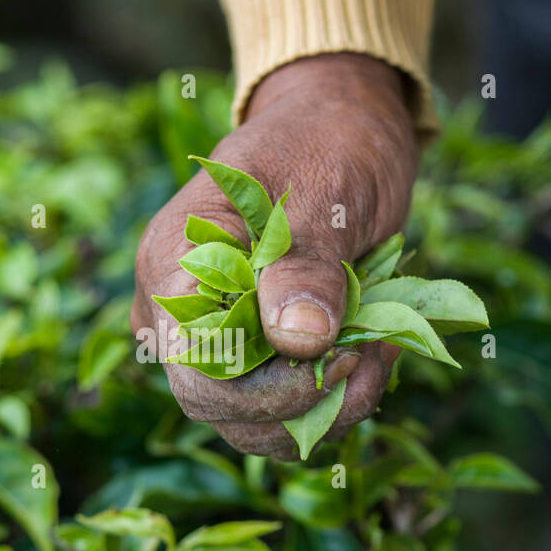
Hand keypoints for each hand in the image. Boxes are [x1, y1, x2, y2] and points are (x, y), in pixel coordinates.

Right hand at [131, 53, 419, 457]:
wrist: (339, 127)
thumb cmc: (325, 139)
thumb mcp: (326, 187)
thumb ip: (305, 262)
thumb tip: (297, 340)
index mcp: (173, 263)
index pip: (194, 364)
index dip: (265, 386)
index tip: (340, 353)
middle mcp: (176, 311)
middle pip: (216, 406)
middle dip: (301, 403)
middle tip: (370, 356)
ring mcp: (211, 336)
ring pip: (250, 424)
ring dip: (324, 410)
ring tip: (377, 352)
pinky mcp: (250, 354)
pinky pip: (279, 413)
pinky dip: (330, 402)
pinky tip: (370, 355)